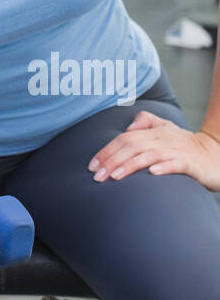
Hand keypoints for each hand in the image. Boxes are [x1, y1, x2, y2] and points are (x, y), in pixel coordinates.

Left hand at [88, 110, 219, 192]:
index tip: (92, 166)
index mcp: (153, 132)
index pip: (124, 139)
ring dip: (130, 165)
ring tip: (115, 176)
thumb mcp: (165, 129)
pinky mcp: (190, 163)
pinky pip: (176, 164)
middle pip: (132, 146)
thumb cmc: (185, 145)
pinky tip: (152, 174)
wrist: (216, 155)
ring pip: (149, 155)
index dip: (106, 151)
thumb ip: (145, 122)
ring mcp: (176, 151)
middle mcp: (162, 139)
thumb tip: (127, 127)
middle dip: (112, 160)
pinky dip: (164, 167)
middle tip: (97, 176)